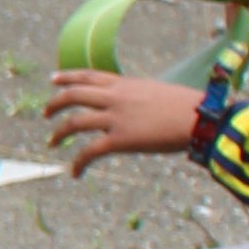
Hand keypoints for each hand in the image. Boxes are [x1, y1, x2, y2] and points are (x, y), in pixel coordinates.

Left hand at [43, 68, 208, 175]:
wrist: (202, 118)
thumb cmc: (190, 107)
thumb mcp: (158, 92)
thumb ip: (140, 97)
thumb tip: (136, 107)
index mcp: (126, 84)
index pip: (89, 75)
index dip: (68, 77)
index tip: (54, 80)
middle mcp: (116, 98)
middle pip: (74, 95)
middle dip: (55, 103)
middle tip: (45, 113)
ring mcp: (116, 118)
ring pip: (75, 123)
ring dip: (59, 133)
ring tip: (51, 142)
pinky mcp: (120, 140)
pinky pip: (89, 152)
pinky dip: (78, 163)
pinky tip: (74, 173)